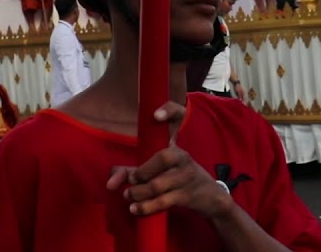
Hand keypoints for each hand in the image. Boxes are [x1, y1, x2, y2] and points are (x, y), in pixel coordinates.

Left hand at [105, 102, 231, 220]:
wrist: (209, 196)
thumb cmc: (178, 178)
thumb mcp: (161, 168)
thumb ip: (132, 170)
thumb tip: (110, 181)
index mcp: (175, 145)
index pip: (178, 115)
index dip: (169, 111)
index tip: (156, 115)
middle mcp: (183, 156)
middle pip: (162, 157)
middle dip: (140, 172)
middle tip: (131, 180)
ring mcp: (186, 176)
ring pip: (157, 184)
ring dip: (138, 192)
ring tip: (128, 195)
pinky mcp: (186, 195)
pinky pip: (162, 201)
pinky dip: (145, 207)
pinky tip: (135, 209)